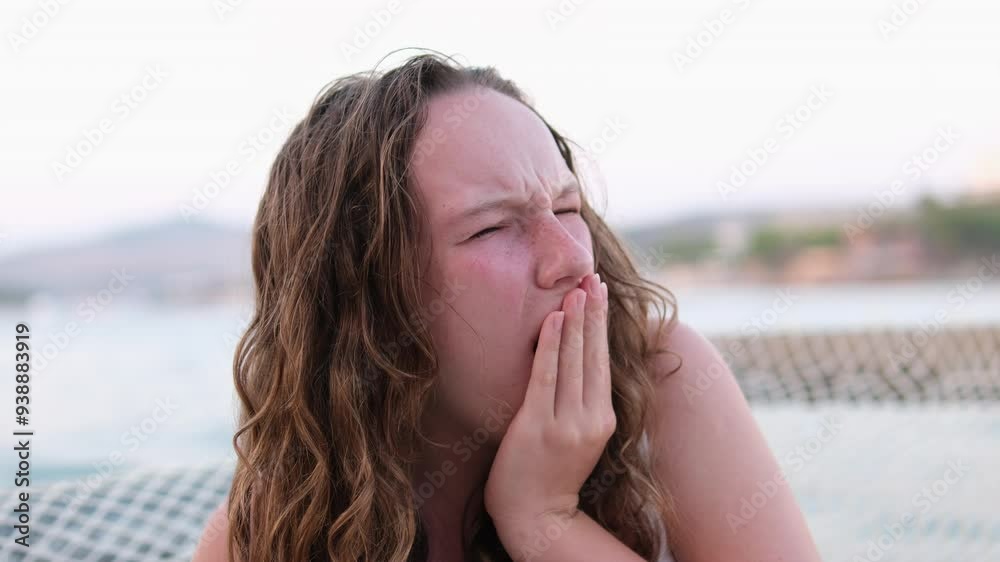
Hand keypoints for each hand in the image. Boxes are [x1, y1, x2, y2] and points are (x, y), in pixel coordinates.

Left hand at [484, 272, 613, 533]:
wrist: (534, 516)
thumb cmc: (549, 474)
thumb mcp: (577, 436)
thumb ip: (581, 403)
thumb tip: (578, 363)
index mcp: (603, 419)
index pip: (603, 362)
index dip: (602, 325)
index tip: (599, 292)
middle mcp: (591, 419)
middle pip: (594, 355)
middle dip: (593, 313)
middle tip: (593, 276)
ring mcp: (567, 423)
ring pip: (575, 361)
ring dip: (577, 321)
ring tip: (577, 288)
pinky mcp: (539, 426)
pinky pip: (547, 376)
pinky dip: (552, 345)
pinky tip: (555, 319)